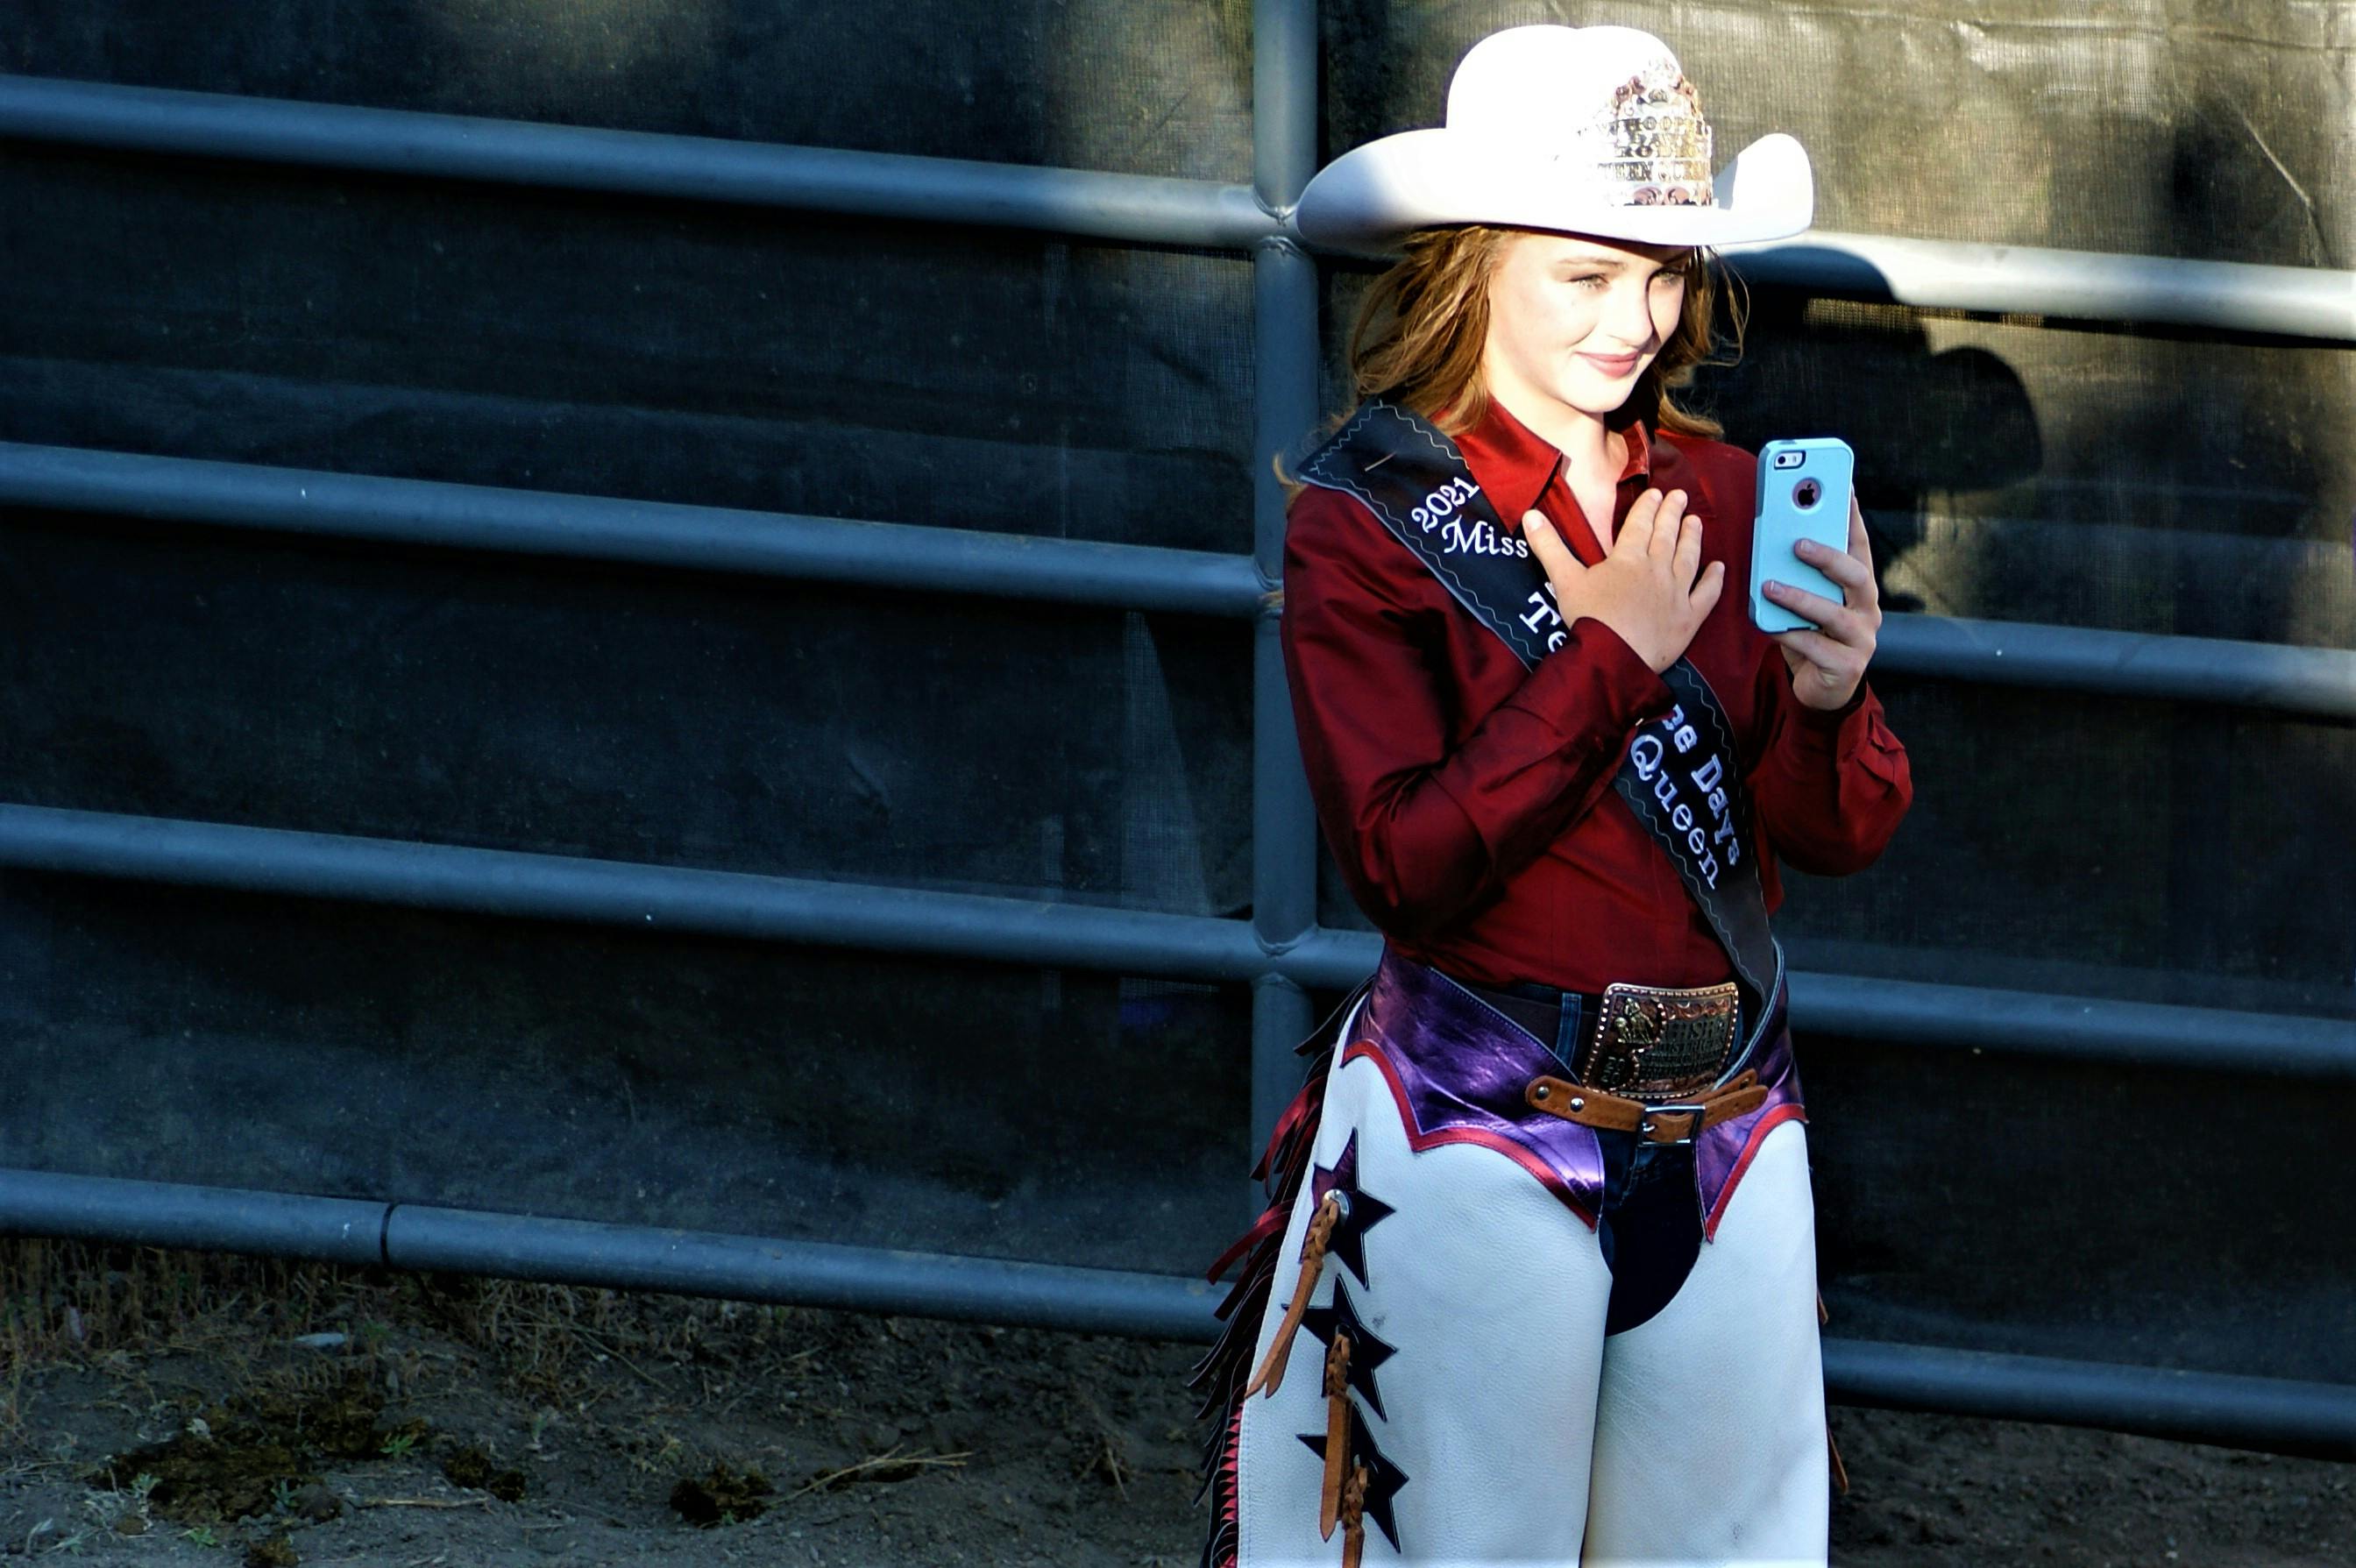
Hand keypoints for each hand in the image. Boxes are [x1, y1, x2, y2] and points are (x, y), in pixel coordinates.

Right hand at [1522, 489, 1724, 673]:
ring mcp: (1676, 593)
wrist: (1613, 657)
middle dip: (1673, 514)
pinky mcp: (1689, 617)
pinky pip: (1706, 594)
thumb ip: (1549, 546)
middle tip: (1681, 497)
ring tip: (1696, 522)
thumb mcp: (1564, 579)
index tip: (1657, 493)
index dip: (1648, 507)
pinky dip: (1713, 580)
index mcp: (1628, 558)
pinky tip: (1719, 567)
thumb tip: (1530, 514)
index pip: (1640, 525)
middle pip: (1666, 536)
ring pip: (1688, 558)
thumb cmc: (1588, 618)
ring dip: (1692, 538)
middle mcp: (1657, 569)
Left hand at [1760, 496, 1881, 710]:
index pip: (1860, 548)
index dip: (1853, 519)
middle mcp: (1868, 611)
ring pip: (1835, 614)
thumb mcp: (1812, 602)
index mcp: (1860, 589)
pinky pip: (1815, 647)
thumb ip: (1803, 577)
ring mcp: (1861, 639)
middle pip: (1857, 576)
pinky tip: (1770, 627)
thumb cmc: (1815, 637)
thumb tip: (1776, 540)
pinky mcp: (1846, 666)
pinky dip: (1790, 635)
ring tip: (1770, 585)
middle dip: (1828, 557)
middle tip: (1798, 543)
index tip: (1841, 490)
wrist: (1823, 691)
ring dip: (1801, 598)